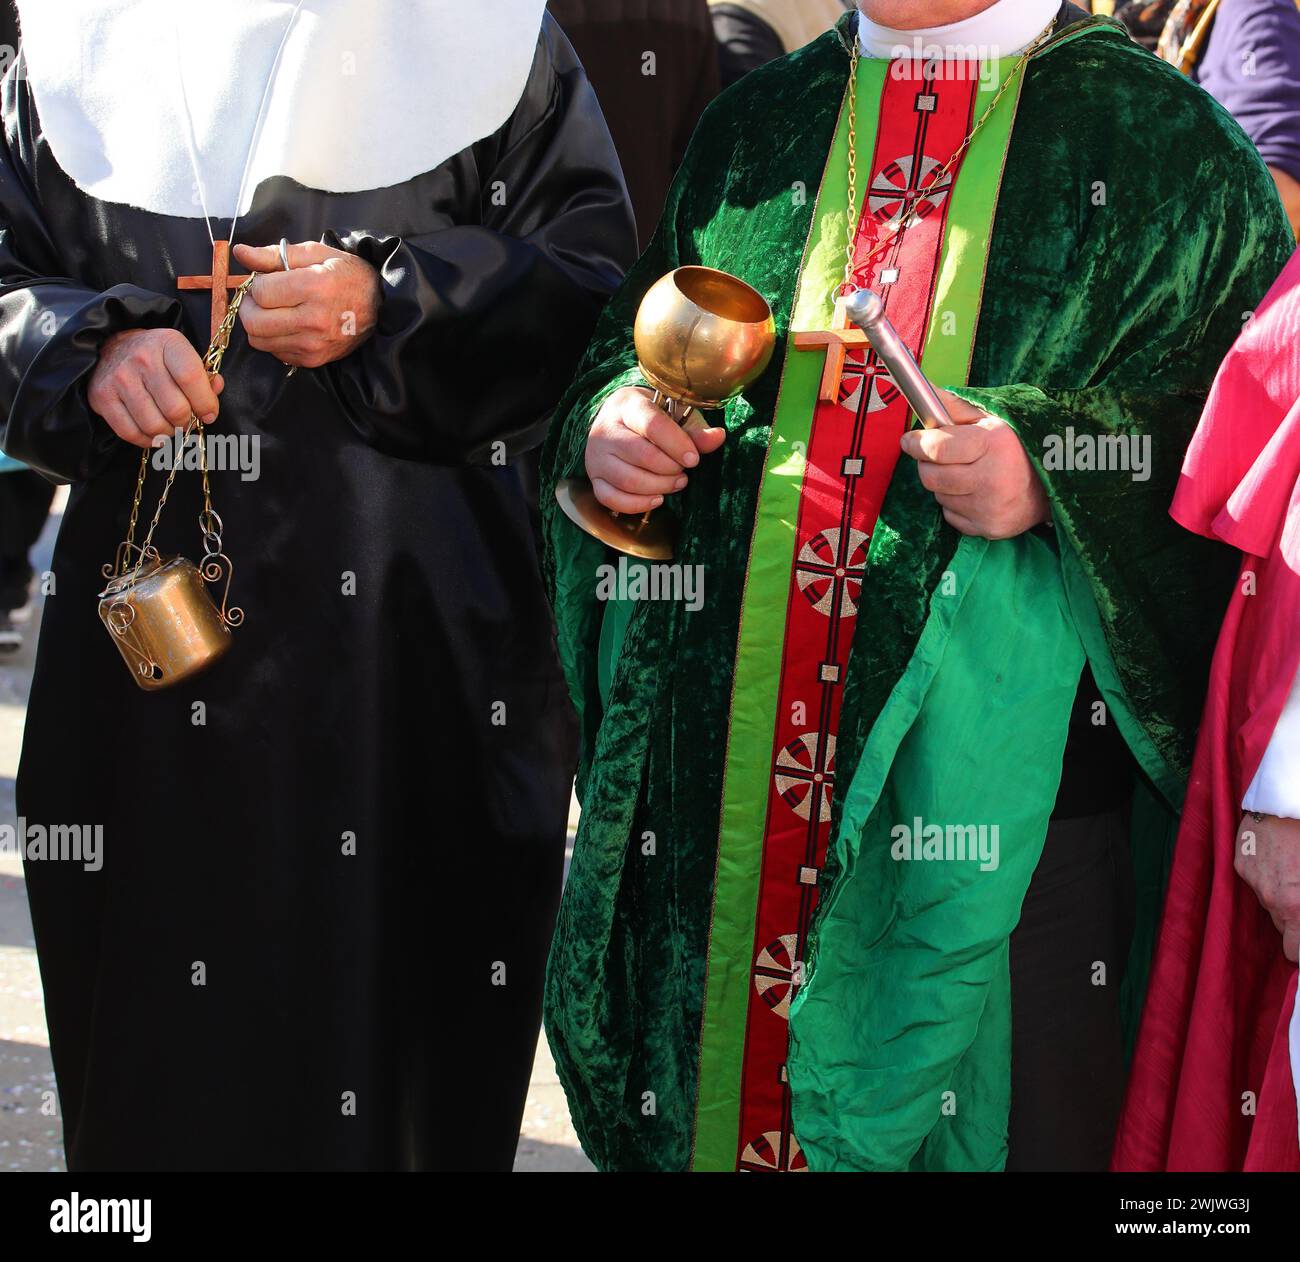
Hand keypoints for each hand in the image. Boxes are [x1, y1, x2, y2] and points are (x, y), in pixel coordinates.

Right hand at [88, 328, 222, 448]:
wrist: (112, 349)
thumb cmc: (157, 357)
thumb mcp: (182, 355)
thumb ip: (203, 375)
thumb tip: (216, 389)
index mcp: (167, 343)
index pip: (191, 378)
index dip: (205, 403)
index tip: (209, 414)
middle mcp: (141, 358)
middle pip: (175, 409)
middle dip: (187, 422)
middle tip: (186, 421)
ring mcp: (119, 378)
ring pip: (154, 425)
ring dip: (168, 433)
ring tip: (171, 427)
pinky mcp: (102, 397)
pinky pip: (130, 433)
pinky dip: (147, 440)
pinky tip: (154, 434)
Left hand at [232, 241, 380, 368]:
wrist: (381, 308)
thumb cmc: (348, 275)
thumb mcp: (315, 254)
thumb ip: (273, 255)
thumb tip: (240, 253)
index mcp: (314, 287)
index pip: (261, 292)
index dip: (257, 284)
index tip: (268, 280)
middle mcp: (313, 320)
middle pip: (254, 322)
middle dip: (250, 307)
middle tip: (263, 298)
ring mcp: (313, 344)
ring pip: (259, 340)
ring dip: (260, 324)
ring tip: (276, 312)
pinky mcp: (314, 360)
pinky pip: (275, 352)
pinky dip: (275, 339)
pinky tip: (290, 326)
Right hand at [585, 387, 725, 513]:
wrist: (618, 421)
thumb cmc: (652, 418)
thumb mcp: (675, 416)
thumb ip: (695, 430)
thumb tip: (718, 437)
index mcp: (627, 405)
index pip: (652, 424)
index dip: (676, 444)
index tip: (694, 459)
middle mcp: (606, 429)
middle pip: (641, 455)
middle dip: (670, 469)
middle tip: (684, 472)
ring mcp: (596, 456)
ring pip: (628, 480)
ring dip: (659, 487)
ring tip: (676, 483)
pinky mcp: (594, 478)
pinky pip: (611, 499)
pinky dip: (638, 504)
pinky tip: (657, 499)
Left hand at [900, 388, 1049, 538]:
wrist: (1053, 486)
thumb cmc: (1017, 446)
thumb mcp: (992, 418)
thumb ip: (954, 407)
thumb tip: (922, 391)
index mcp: (994, 444)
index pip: (937, 448)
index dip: (917, 444)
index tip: (910, 440)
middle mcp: (992, 479)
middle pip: (930, 476)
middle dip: (928, 464)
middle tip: (938, 456)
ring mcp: (990, 507)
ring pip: (938, 496)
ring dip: (943, 484)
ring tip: (966, 473)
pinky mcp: (988, 528)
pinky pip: (950, 515)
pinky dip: (955, 503)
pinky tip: (974, 493)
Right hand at [1235, 813, 1299, 961]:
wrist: (1287, 805)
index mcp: (1296, 908)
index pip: (1293, 951)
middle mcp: (1272, 899)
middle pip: (1281, 925)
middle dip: (1293, 918)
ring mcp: (1254, 881)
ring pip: (1268, 901)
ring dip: (1280, 894)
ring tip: (1292, 872)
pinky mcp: (1241, 864)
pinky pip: (1255, 881)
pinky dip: (1266, 875)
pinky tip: (1277, 858)